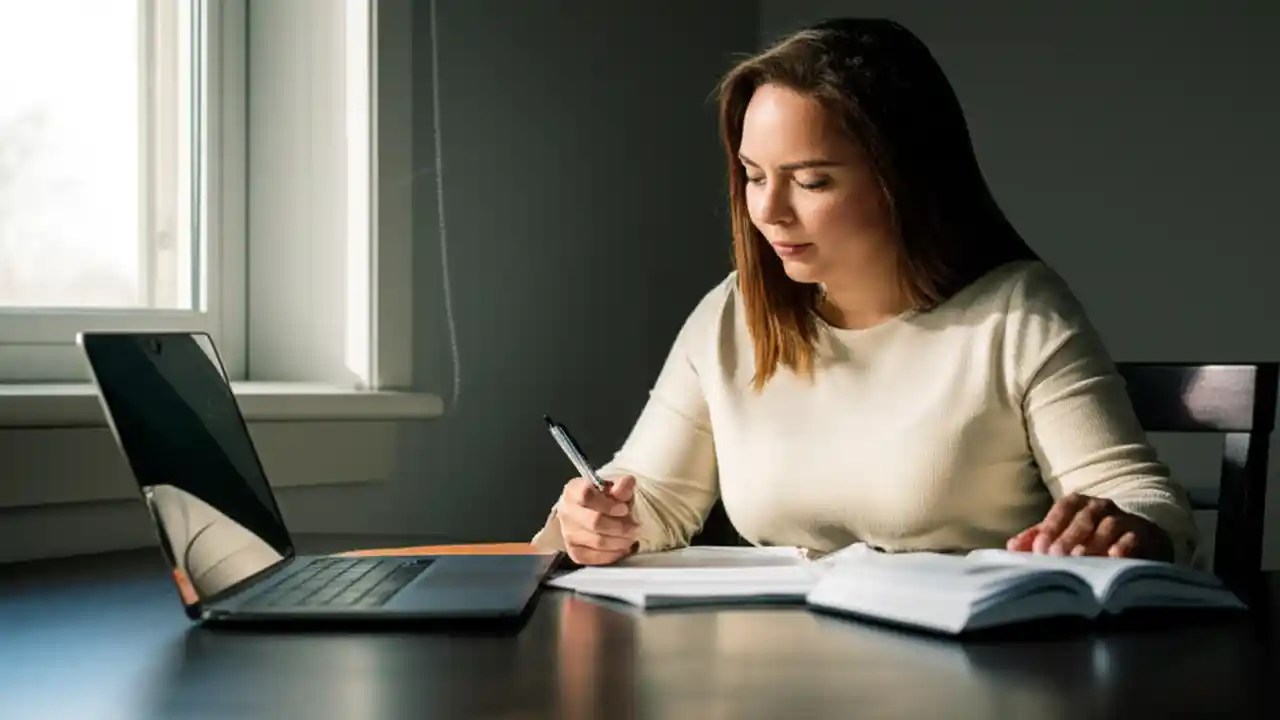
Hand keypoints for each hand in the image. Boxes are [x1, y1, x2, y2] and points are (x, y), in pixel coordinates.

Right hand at [555, 475, 640, 564]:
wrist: (593, 512)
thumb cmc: (604, 499)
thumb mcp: (615, 487)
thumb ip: (622, 485)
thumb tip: (627, 483)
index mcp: (573, 490)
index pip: (586, 496)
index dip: (608, 505)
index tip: (625, 509)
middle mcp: (566, 512)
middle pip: (594, 522)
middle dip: (620, 527)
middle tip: (635, 527)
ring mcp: (568, 533)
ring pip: (597, 541)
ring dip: (619, 541)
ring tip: (631, 537)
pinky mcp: (573, 551)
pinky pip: (594, 557)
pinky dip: (612, 554)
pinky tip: (622, 548)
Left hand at [1006, 493, 1172, 560]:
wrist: (1140, 536)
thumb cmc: (1091, 536)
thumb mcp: (1064, 532)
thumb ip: (1038, 538)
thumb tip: (1011, 547)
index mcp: (1080, 503)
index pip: (1064, 508)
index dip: (1051, 526)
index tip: (1039, 548)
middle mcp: (1102, 507)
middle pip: (1084, 518)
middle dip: (1068, 537)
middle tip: (1056, 556)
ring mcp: (1125, 520)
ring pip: (1108, 527)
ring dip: (1093, 543)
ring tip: (1079, 558)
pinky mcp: (1145, 536)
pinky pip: (1134, 540)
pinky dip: (1124, 548)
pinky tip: (1113, 558)